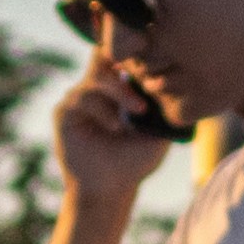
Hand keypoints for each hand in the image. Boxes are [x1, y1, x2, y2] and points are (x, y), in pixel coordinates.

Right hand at [52, 52, 178, 209]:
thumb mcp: (158, 132)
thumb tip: (179, 80)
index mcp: (116, 88)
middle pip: (104, 55)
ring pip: (97, 79)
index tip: (153, 58)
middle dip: (127, 64)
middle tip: (146, 81)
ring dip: (120, 93)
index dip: (134, 53)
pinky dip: (102, 110)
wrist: (111, 189)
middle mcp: (95, 89)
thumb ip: (163, 107)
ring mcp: (78, 99)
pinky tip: (115, 127)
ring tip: (137, 112)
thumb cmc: (135, 161)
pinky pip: (82, 98)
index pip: (120, 57)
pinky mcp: (65, 112)